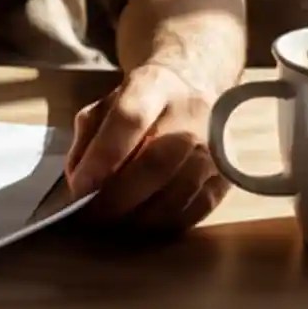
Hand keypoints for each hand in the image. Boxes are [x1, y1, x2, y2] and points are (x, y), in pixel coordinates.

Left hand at [65, 62, 229, 233]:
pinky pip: (198, 208)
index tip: (80, 188)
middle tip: (92, 217)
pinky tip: (145, 225)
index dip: (102, 159)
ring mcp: (215, 144)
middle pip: (155, 163)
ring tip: (114, 225)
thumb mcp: (107, 104)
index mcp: (153, 86)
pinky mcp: (228, 172)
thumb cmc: (143, 100)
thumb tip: (79, 183)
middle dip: (118, 198)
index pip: (129, 120)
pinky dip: (166, 223)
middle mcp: (191, 113)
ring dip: (140, 217)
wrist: (198, 83)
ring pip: (178, 192)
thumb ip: (87, 139)